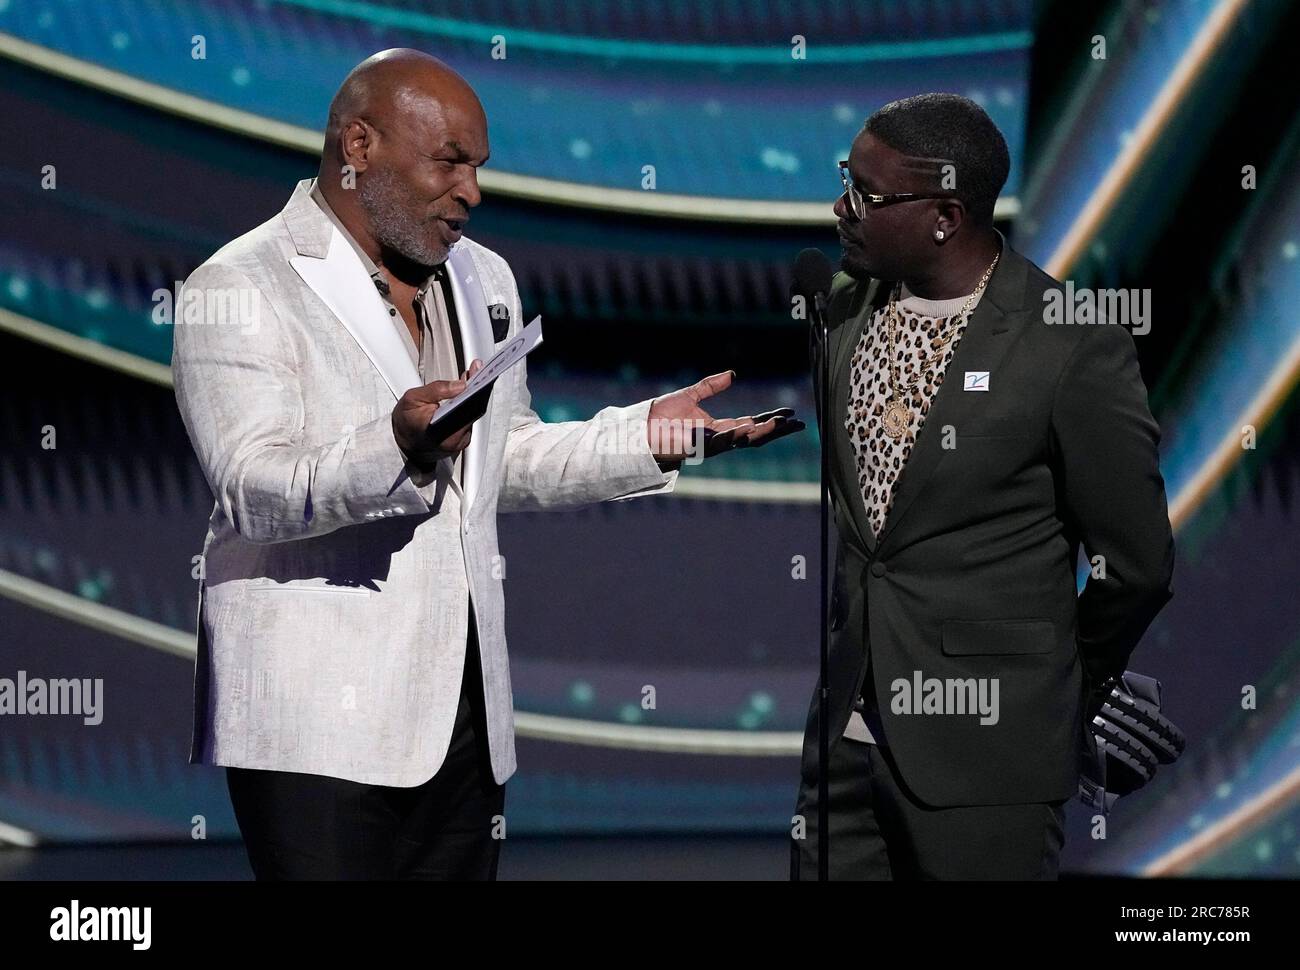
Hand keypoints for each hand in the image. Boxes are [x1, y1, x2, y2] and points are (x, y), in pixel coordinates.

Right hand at [392, 359, 482, 467]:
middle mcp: (454, 440)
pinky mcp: (463, 440)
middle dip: (475, 388)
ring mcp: (460, 441)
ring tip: (471, 378)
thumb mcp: (413, 399)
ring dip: (473, 396)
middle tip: (475, 370)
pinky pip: (471, 419)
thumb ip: (437, 390)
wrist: (404, 439)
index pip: (466, 409)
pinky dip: (470, 405)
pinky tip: (468, 392)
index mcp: (440, 431)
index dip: (473, 390)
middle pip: (473, 410)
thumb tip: (460, 385)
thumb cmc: (406, 422)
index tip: (476, 374)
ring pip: (473, 414)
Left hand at [646, 370, 804, 461]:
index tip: (789, 413)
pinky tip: (746, 429)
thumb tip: (732, 374)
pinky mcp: (697, 448)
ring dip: (761, 434)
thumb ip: (711, 386)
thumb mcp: (690, 395)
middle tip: (796, 425)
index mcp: (718, 427)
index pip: (751, 424)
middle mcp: (717, 438)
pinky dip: (733, 436)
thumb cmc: (662, 415)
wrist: (641, 427)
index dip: (770, 419)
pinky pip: (719, 443)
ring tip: (779, 425)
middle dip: (775, 432)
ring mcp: (709, 444)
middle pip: (753, 436)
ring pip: (741, 441)